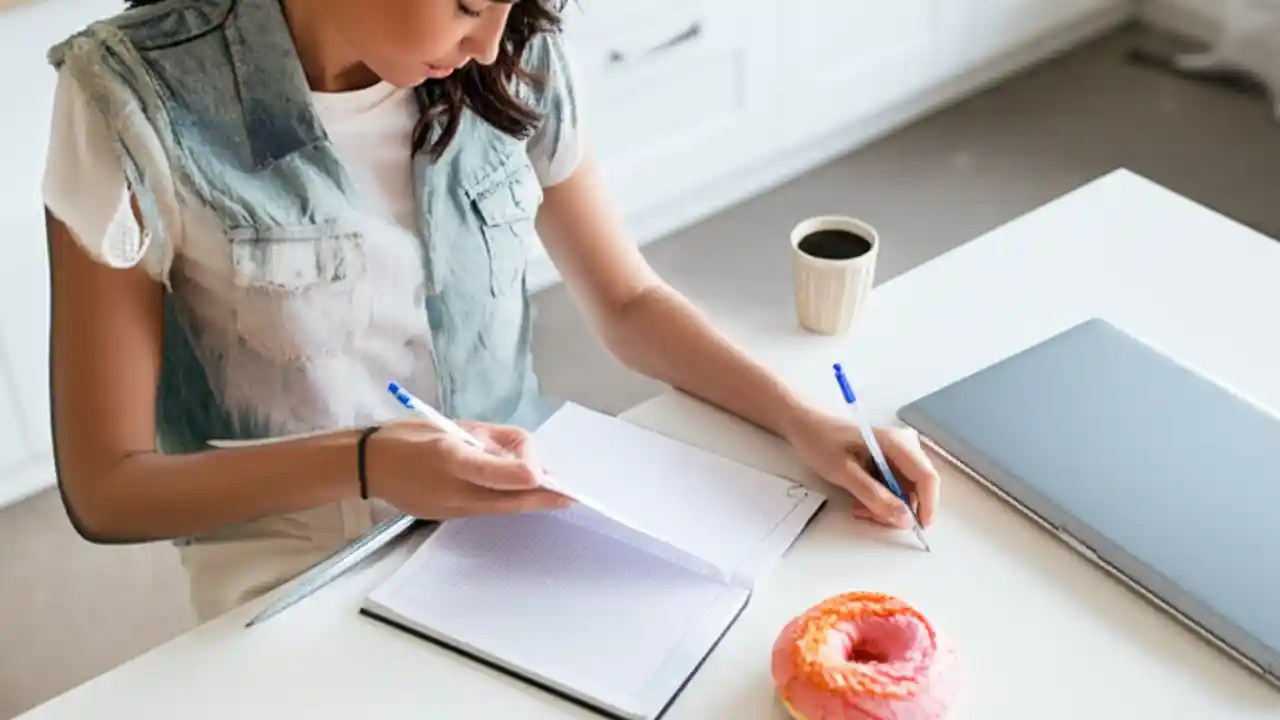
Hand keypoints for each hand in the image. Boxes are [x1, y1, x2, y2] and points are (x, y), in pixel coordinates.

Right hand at [364, 419, 571, 519]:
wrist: (367, 463)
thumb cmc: (410, 437)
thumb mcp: (453, 429)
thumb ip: (493, 444)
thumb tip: (529, 463)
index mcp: (454, 459)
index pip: (502, 473)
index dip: (533, 477)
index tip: (559, 482)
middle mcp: (453, 489)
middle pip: (507, 499)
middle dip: (540, 498)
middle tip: (569, 497)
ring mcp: (450, 508)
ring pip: (498, 507)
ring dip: (524, 500)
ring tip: (548, 491)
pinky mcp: (445, 516)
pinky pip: (485, 510)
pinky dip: (504, 502)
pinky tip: (517, 494)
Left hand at [782, 406, 940, 528]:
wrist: (805, 426)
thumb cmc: (821, 440)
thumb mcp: (844, 472)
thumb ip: (874, 496)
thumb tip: (903, 517)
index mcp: (896, 442)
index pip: (926, 476)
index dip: (928, 504)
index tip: (919, 526)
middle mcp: (902, 447)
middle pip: (917, 487)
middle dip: (897, 508)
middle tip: (870, 515)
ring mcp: (896, 456)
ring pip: (905, 493)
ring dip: (885, 507)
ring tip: (859, 506)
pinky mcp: (888, 463)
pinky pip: (894, 489)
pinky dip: (880, 500)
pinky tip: (861, 500)